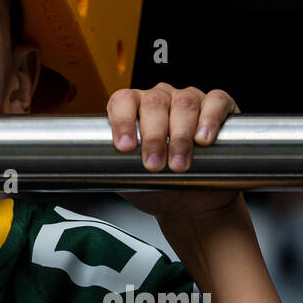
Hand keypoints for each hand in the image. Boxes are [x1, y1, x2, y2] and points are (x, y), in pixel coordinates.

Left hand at [107, 83, 241, 221]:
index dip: (122, 120)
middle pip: (154, 102)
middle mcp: (160, 98)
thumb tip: (83, 170)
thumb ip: (108, 169)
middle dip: (153, 136)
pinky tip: (204, 139)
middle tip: (153, 165)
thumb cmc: (159, 187)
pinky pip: (216, 102)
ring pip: (184, 103)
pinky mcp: (219, 108)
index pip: (122, 100)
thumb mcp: (128, 180)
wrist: (192, 204)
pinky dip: (210, 118)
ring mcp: (190, 99)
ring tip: (178, 165)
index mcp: (133, 108)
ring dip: (180, 136)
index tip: (125, 147)